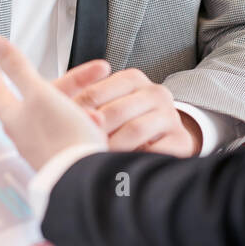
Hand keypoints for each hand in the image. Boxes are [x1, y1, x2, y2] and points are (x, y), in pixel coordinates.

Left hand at [0, 37, 106, 170]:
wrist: (84, 176)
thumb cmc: (60, 136)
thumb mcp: (39, 92)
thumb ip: (17, 67)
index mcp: (13, 117)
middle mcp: (23, 134)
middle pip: (16, 104)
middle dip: (20, 86)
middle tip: (15, 74)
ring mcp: (41, 147)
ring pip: (39, 117)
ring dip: (50, 101)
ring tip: (59, 91)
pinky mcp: (59, 156)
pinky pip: (59, 130)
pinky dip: (68, 118)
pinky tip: (81, 117)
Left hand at [69, 67, 201, 156]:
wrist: (166, 136)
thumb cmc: (129, 121)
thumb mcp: (109, 105)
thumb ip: (89, 104)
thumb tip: (78, 116)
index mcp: (133, 79)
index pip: (97, 92)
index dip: (77, 113)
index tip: (64, 129)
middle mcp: (155, 93)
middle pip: (116, 112)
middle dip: (94, 133)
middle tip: (78, 148)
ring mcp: (170, 116)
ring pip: (135, 130)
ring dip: (112, 147)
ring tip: (96, 159)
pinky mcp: (181, 140)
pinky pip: (155, 151)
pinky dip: (135, 160)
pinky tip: (120, 166)